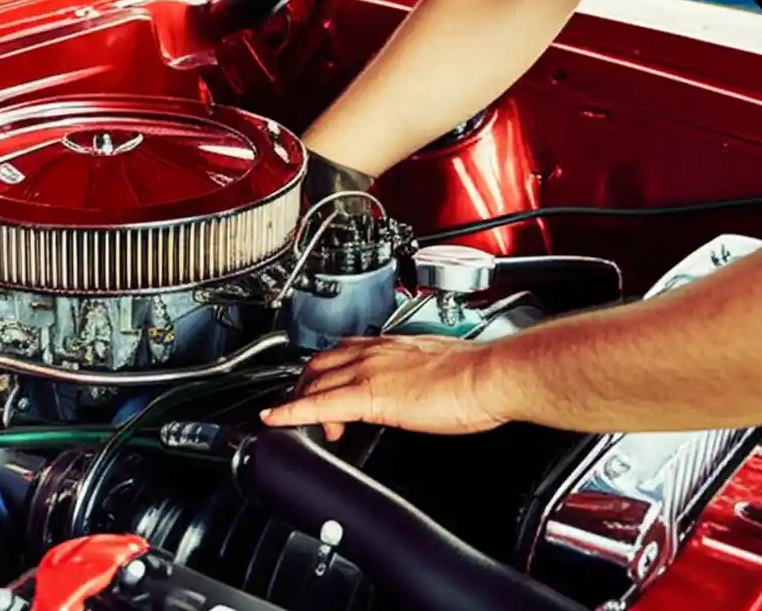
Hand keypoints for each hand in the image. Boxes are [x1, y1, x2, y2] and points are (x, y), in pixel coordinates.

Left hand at [260, 336, 512, 440]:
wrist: (492, 375)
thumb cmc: (478, 374)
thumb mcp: (436, 369)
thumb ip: (415, 376)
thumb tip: (414, 389)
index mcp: (389, 345)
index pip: (340, 352)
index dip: (321, 372)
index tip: (314, 386)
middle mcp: (372, 352)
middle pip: (317, 365)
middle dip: (303, 387)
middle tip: (305, 410)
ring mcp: (367, 371)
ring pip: (313, 382)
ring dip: (298, 401)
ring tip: (296, 421)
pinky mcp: (369, 395)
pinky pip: (317, 405)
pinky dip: (290, 413)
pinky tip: (275, 420)